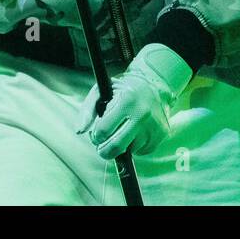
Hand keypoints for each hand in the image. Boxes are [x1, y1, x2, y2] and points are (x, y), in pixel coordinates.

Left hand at [75, 43, 193, 158]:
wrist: (154, 87)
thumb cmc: (122, 90)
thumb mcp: (102, 91)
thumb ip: (87, 110)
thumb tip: (79, 131)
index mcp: (126, 100)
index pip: (103, 130)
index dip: (95, 135)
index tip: (96, 133)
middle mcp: (142, 115)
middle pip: (116, 147)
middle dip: (104, 151)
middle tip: (101, 147)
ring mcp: (153, 127)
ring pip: (129, 151)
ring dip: (121, 146)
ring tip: (121, 132)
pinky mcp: (160, 136)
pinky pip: (141, 151)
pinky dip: (134, 146)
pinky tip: (134, 132)